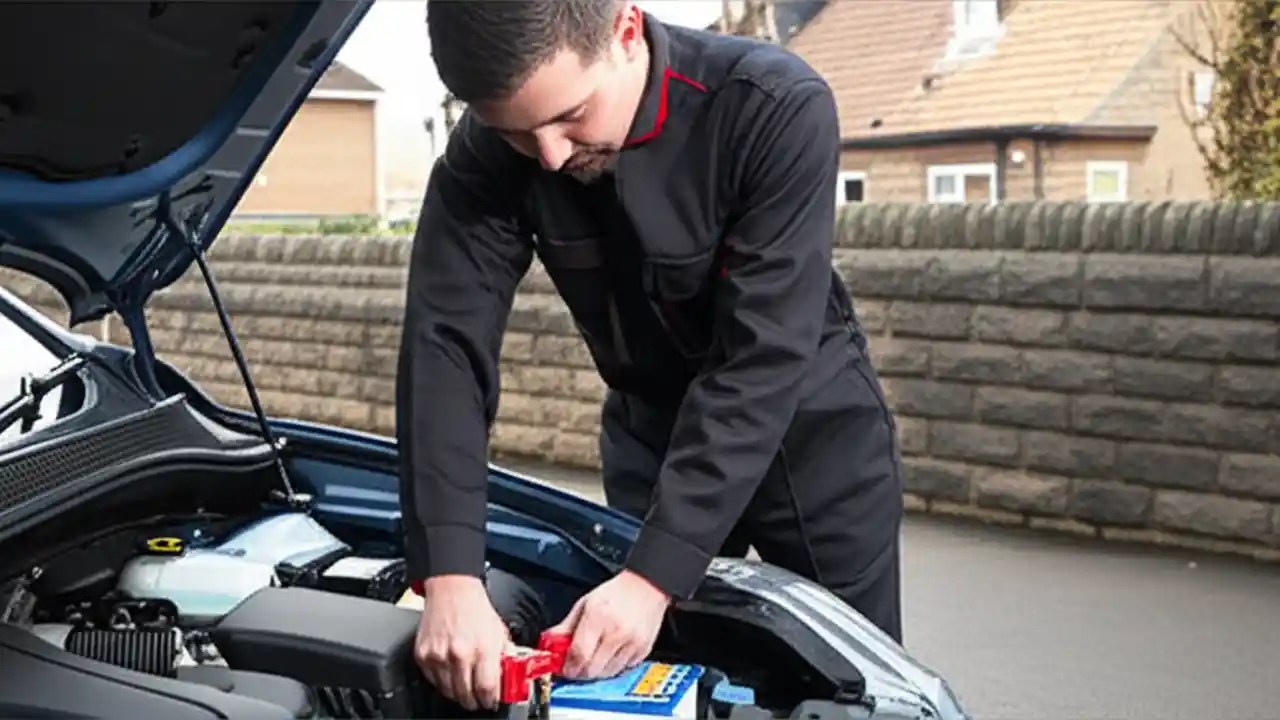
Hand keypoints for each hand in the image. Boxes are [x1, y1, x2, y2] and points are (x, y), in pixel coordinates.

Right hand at [413, 575, 512, 710]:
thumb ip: (505, 657)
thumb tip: (510, 677)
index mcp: (483, 648)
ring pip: (448, 691)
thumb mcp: (499, 631)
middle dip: (474, 701)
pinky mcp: (423, 655)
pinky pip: (433, 681)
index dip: (490, 701)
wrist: (452, 589)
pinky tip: (450, 673)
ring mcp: (439, 655)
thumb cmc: (475, 608)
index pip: (487, 689)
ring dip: (458, 694)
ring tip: (464, 687)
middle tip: (478, 699)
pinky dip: (442, 682)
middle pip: (466, 695)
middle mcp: (460, 654)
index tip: (491, 702)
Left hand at [548, 570, 671, 679]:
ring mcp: (632, 643)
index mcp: (598, 617)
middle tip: (575, 665)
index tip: (564, 667)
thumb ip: (566, 626)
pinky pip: (622, 670)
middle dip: (579, 672)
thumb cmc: (617, 592)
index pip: (579, 654)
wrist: (647, 587)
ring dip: (596, 671)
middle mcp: (616, 632)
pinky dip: (613, 668)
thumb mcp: (585, 603)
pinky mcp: (643, 651)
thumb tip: (550, 641)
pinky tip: (610, 654)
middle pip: (592, 669)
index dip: (568, 666)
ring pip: (607, 674)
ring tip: (593, 658)